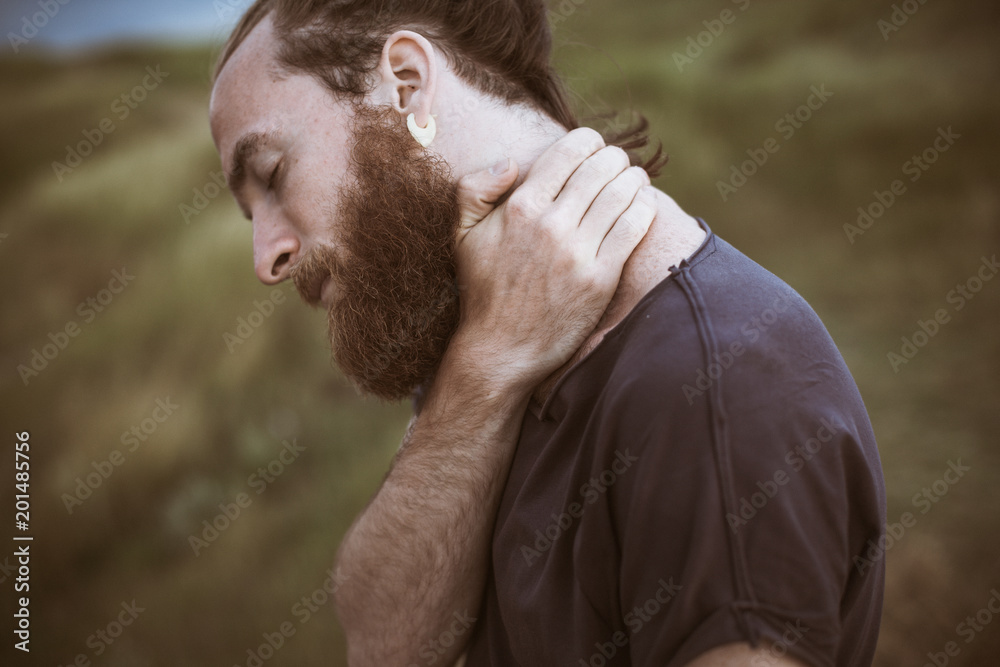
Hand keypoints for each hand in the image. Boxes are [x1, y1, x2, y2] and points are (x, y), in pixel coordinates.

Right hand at [452, 127, 656, 393]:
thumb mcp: (461, 236)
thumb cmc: (482, 290)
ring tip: (634, 179)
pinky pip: (634, 228)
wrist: (501, 350)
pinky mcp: (600, 278)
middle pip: (601, 168)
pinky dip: (644, 207)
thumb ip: (473, 189)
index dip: (588, 141)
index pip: (568, 152)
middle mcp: (551, 225)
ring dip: (634, 178)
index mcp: (520, 207)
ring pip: (622, 193)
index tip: (592, 147)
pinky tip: (643, 204)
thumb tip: (509, 162)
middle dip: (614, 158)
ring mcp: (578, 253)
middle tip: (617, 162)